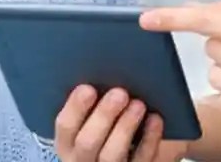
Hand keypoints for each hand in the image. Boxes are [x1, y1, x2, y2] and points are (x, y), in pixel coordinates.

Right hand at [54, 85, 188, 161]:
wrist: (129, 150)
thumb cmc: (106, 125)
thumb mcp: (90, 117)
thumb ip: (91, 101)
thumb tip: (101, 68)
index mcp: (68, 142)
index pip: (65, 127)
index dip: (75, 108)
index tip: (88, 88)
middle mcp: (83, 159)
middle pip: (87, 143)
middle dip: (103, 116)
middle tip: (120, 93)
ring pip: (111, 155)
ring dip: (125, 127)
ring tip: (138, 104)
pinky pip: (141, 159)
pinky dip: (150, 139)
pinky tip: (155, 119)